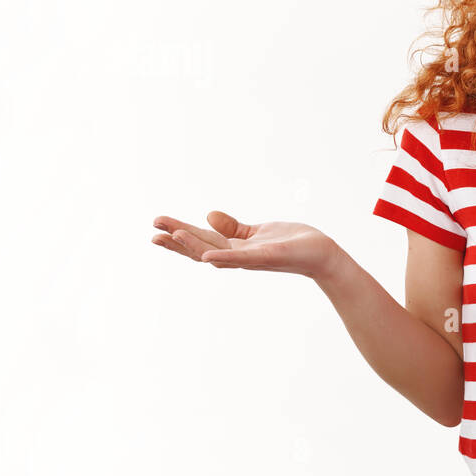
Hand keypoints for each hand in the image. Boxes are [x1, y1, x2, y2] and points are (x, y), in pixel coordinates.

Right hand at [151, 211, 336, 279]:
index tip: (157, 226)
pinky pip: (242, 259)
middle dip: (177, 242)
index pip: (201, 240)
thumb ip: (233, 227)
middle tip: (152, 233)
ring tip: (173, 235)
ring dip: (194, 246)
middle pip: (202, 249)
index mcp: (236, 248)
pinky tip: (208, 256)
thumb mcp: (258, 231)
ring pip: (216, 254)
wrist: (322, 254)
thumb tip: (208, 216)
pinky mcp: (266, 257)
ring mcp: (251, 259)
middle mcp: (239, 257)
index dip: (179, 234)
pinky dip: (225, 257)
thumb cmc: (292, 244)